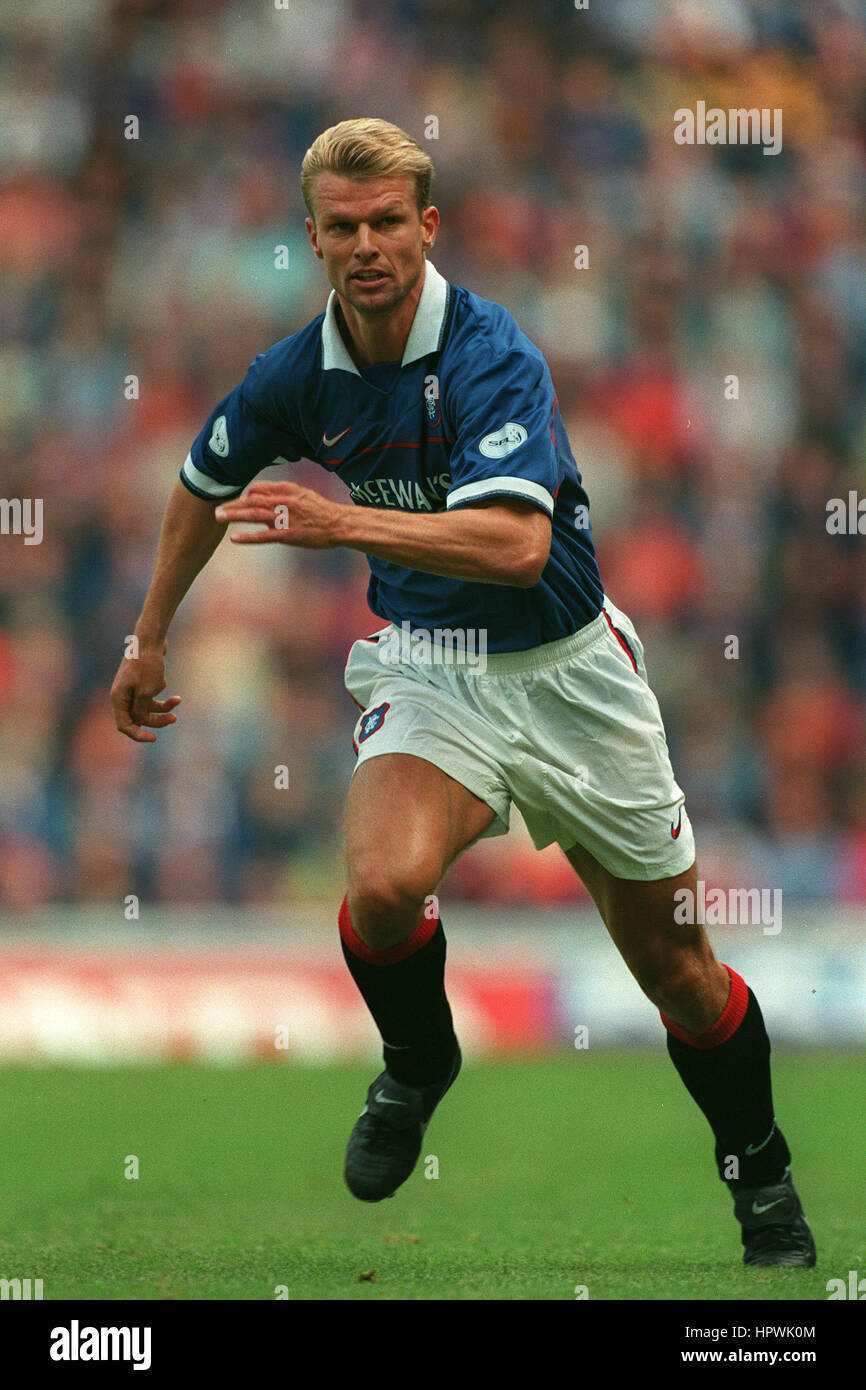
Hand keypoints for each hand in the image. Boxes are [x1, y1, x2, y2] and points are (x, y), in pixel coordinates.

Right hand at [110, 641, 180, 742]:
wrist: (151, 639)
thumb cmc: (147, 665)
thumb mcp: (146, 692)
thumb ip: (142, 711)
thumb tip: (139, 722)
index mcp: (118, 699)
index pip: (124, 726)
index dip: (138, 734)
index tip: (154, 738)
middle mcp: (122, 695)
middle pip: (139, 718)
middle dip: (157, 720)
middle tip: (174, 718)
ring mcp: (131, 689)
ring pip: (147, 708)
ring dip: (163, 708)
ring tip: (178, 700)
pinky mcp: (141, 682)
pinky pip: (151, 697)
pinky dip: (160, 693)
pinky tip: (162, 679)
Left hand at [215, 481, 344, 547]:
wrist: (340, 524)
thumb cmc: (323, 511)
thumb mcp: (304, 494)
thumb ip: (285, 494)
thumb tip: (267, 497)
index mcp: (287, 490)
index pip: (258, 489)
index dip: (246, 495)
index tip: (239, 503)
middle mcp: (283, 501)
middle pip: (251, 500)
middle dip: (233, 504)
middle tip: (217, 509)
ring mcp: (285, 518)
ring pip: (254, 514)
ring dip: (234, 515)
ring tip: (218, 517)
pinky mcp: (288, 535)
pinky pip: (264, 536)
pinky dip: (247, 537)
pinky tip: (234, 538)